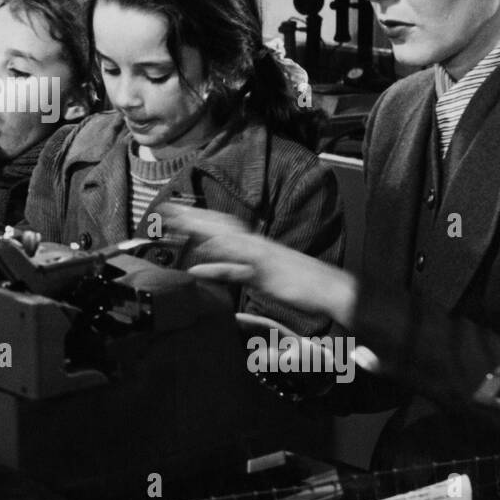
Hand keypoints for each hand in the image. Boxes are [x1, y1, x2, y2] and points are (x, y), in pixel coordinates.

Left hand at [165, 204, 357, 324]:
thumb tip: (205, 269)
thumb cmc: (300, 284)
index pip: (222, 226)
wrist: (332, 289)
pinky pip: (239, 270)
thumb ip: (233, 271)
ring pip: (226, 239)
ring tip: (177, 224)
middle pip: (219, 226)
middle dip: (193, 217)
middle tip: (166, 209)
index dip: (199, 218)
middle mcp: (256, 245)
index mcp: (255, 245)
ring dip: (202, 230)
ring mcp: (261, 257)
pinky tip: (197, 268)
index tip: (176, 211)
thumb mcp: (261, 276)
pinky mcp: (266, 274)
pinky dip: (218, 268)